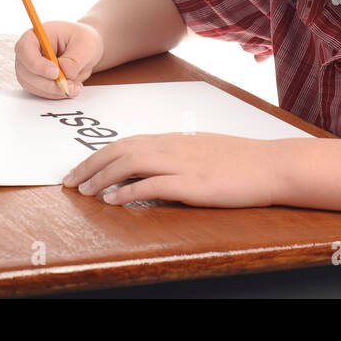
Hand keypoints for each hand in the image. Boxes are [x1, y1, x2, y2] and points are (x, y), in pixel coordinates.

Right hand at [14, 21, 102, 98]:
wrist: (84, 50)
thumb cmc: (82, 41)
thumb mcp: (85, 45)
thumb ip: (74, 60)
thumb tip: (64, 72)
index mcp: (36, 35)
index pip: (25, 49)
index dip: (37, 64)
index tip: (55, 73)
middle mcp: (27, 52)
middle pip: (26, 72)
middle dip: (49, 84)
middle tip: (70, 86)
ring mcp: (28, 69)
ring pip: (33, 86)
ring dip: (55, 91)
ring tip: (75, 87)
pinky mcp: (34, 82)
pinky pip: (40, 93)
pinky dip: (56, 94)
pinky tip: (70, 88)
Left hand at [62, 133, 285, 207]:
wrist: (271, 165)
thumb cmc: (240, 161)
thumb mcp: (202, 151)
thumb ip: (176, 156)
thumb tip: (151, 167)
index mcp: (173, 140)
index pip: (125, 143)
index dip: (98, 156)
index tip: (79, 170)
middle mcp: (172, 147)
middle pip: (119, 150)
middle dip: (89, 166)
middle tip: (69, 182)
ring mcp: (182, 164)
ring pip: (130, 164)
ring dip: (101, 178)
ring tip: (84, 192)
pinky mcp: (192, 184)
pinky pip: (152, 185)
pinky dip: (127, 192)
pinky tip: (112, 200)